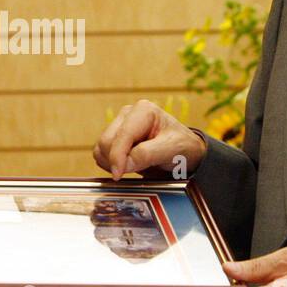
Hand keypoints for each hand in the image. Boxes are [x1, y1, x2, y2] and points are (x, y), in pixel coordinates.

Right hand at [92, 99, 207, 179]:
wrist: (186, 152)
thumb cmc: (183, 147)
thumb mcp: (171, 150)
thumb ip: (146, 155)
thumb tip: (122, 165)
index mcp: (143, 110)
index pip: (121, 136)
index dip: (117, 157)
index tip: (118, 175)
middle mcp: (128, 114)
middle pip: (106, 141)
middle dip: (115, 160)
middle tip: (133, 171)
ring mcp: (120, 124)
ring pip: (101, 147)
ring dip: (110, 163)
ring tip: (133, 167)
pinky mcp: (116, 136)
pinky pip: (101, 153)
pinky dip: (109, 163)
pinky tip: (126, 165)